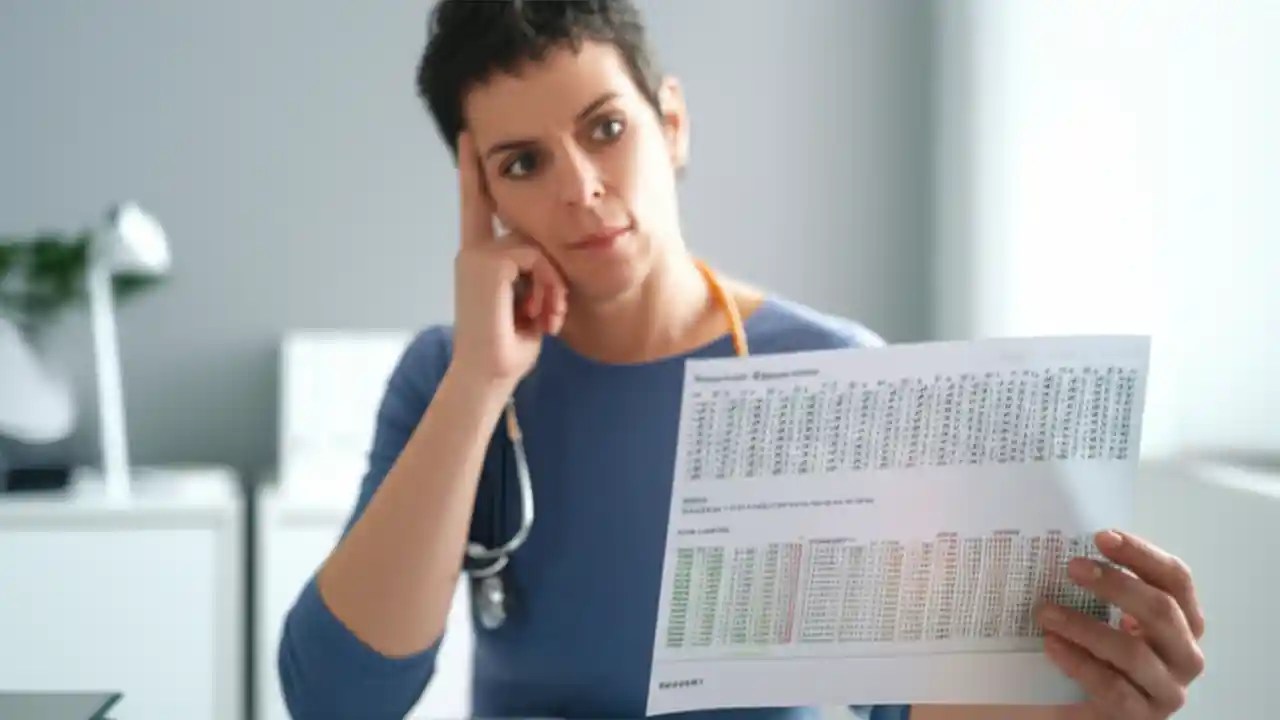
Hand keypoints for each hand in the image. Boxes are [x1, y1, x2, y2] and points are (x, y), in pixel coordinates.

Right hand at [450, 131, 566, 387]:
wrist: (486, 376)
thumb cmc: (509, 349)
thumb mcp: (527, 305)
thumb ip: (531, 275)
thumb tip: (546, 262)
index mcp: (478, 260)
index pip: (476, 207)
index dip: (472, 173)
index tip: (468, 137)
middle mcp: (471, 252)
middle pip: (530, 235)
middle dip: (550, 277)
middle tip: (550, 317)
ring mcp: (475, 255)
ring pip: (536, 247)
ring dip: (551, 286)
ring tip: (546, 319)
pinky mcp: (486, 262)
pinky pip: (535, 256)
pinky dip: (546, 286)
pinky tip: (539, 314)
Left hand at [1036, 530, 1205, 718]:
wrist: (1085, 709)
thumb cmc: (1100, 655)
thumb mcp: (1108, 618)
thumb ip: (1101, 589)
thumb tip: (1063, 548)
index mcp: (1184, 621)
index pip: (1176, 579)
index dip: (1142, 554)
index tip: (1102, 536)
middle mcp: (1185, 654)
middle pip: (1161, 610)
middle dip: (1116, 584)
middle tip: (1073, 567)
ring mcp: (1167, 690)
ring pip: (1133, 651)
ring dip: (1084, 626)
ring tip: (1046, 611)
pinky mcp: (1141, 717)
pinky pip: (1112, 687)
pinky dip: (1078, 662)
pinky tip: (1052, 645)